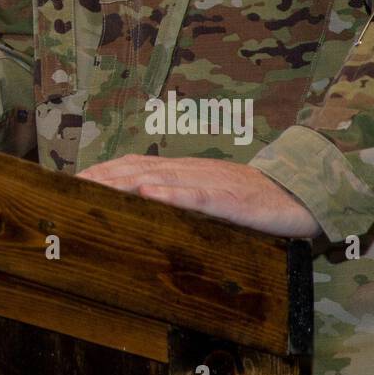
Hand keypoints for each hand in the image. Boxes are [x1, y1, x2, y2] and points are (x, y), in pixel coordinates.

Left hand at [77, 155, 322, 238]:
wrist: (303, 195)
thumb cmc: (253, 200)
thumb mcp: (210, 199)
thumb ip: (180, 201)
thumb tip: (144, 209)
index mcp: (185, 171)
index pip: (135, 165)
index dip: (104, 171)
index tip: (72, 182)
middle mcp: (192, 171)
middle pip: (139, 168)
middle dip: (103, 177)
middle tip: (70, 187)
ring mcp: (212, 183)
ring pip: (162, 178)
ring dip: (125, 181)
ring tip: (96, 187)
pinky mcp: (233, 200)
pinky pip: (200, 195)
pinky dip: (173, 194)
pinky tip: (150, 194)